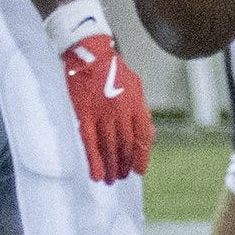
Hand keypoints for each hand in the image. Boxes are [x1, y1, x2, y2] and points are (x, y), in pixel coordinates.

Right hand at [60, 28, 153, 181]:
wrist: (90, 54)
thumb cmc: (113, 71)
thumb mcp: (136, 88)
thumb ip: (142, 112)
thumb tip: (150, 136)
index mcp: (136, 105)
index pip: (142, 138)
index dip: (141, 156)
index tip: (139, 170)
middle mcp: (122, 112)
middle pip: (125, 145)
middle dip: (124, 164)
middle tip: (121, 177)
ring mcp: (102, 114)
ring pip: (109, 147)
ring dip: (110, 167)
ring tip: (109, 180)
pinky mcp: (84, 114)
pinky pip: (89, 143)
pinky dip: (93, 161)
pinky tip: (95, 174)